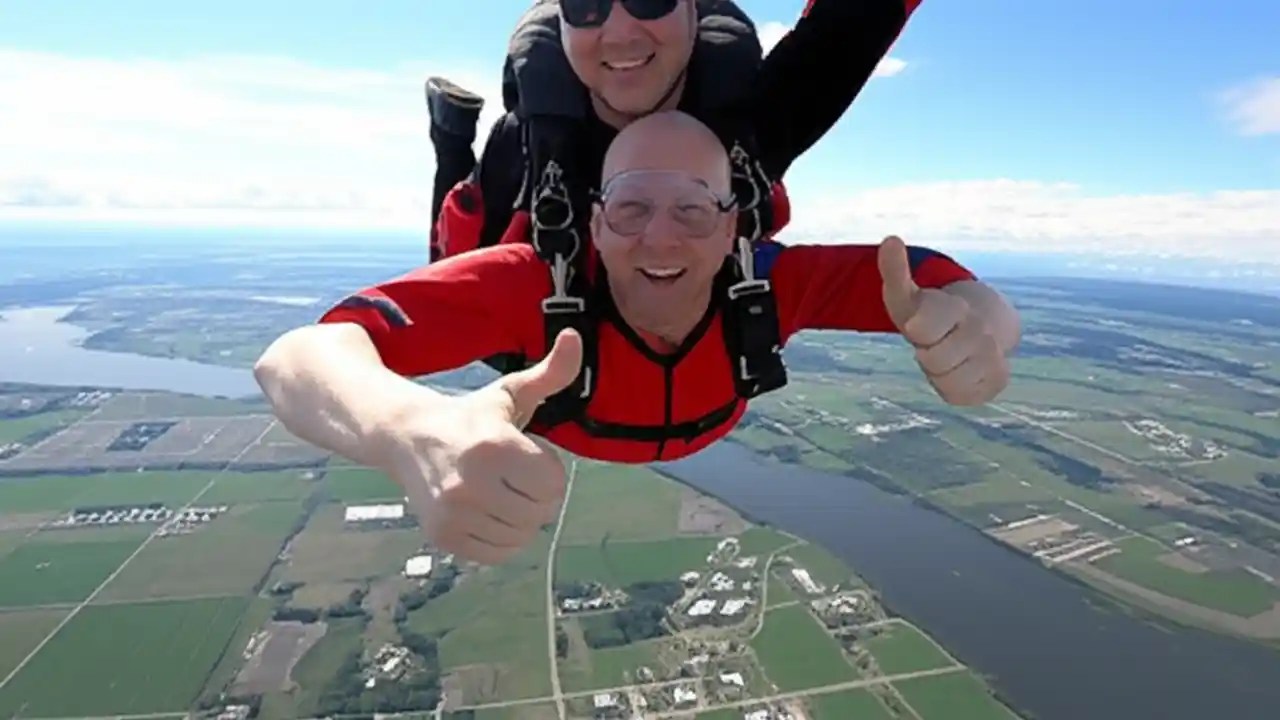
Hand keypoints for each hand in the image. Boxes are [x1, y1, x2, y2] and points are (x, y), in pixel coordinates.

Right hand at [379, 329, 583, 564]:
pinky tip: (489, 512)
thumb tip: (574, 337)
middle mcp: (471, 482)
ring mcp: (454, 512)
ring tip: (501, 492)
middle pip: (539, 511)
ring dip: (520, 518)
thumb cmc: (471, 416)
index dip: (547, 469)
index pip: (552, 483)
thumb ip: (550, 373)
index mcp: (494, 445)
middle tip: (514, 476)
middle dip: (536, 494)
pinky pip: (497, 553)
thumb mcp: (510, 393)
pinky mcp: (443, 535)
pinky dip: (502, 538)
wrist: (407, 436)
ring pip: (521, 536)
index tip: (528, 455)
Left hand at [878, 236, 1009, 404]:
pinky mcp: (997, 380)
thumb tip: (890, 239)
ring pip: (947, 381)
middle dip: (925, 353)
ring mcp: (992, 356)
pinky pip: (960, 396)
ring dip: (938, 373)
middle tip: (933, 340)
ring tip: (945, 354)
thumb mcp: (907, 294)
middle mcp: (979, 331)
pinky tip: (957, 370)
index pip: (923, 326)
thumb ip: (895, 271)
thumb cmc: (932, 310)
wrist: (980, 321)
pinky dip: (952, 388)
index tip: (918, 323)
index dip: (917, 328)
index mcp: (954, 308)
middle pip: (932, 360)